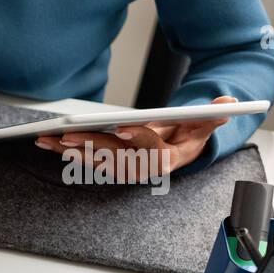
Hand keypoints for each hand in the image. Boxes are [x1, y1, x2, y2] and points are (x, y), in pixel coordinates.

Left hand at [35, 95, 236, 183]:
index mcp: (164, 159)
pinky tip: (47, 142)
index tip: (121, 128)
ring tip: (46, 139)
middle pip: (113, 156)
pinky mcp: (108, 167)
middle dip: (90, 144)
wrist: (179, 152)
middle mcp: (140, 168)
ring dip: (68, 150)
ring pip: (92, 160)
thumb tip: (227, 102)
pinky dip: (65, 152)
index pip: (150, 148)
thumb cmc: (188, 134)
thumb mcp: (205, 125)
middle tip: (68, 134)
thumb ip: (213, 115)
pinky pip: (84, 161)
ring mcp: (123, 169)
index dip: (136, 138)